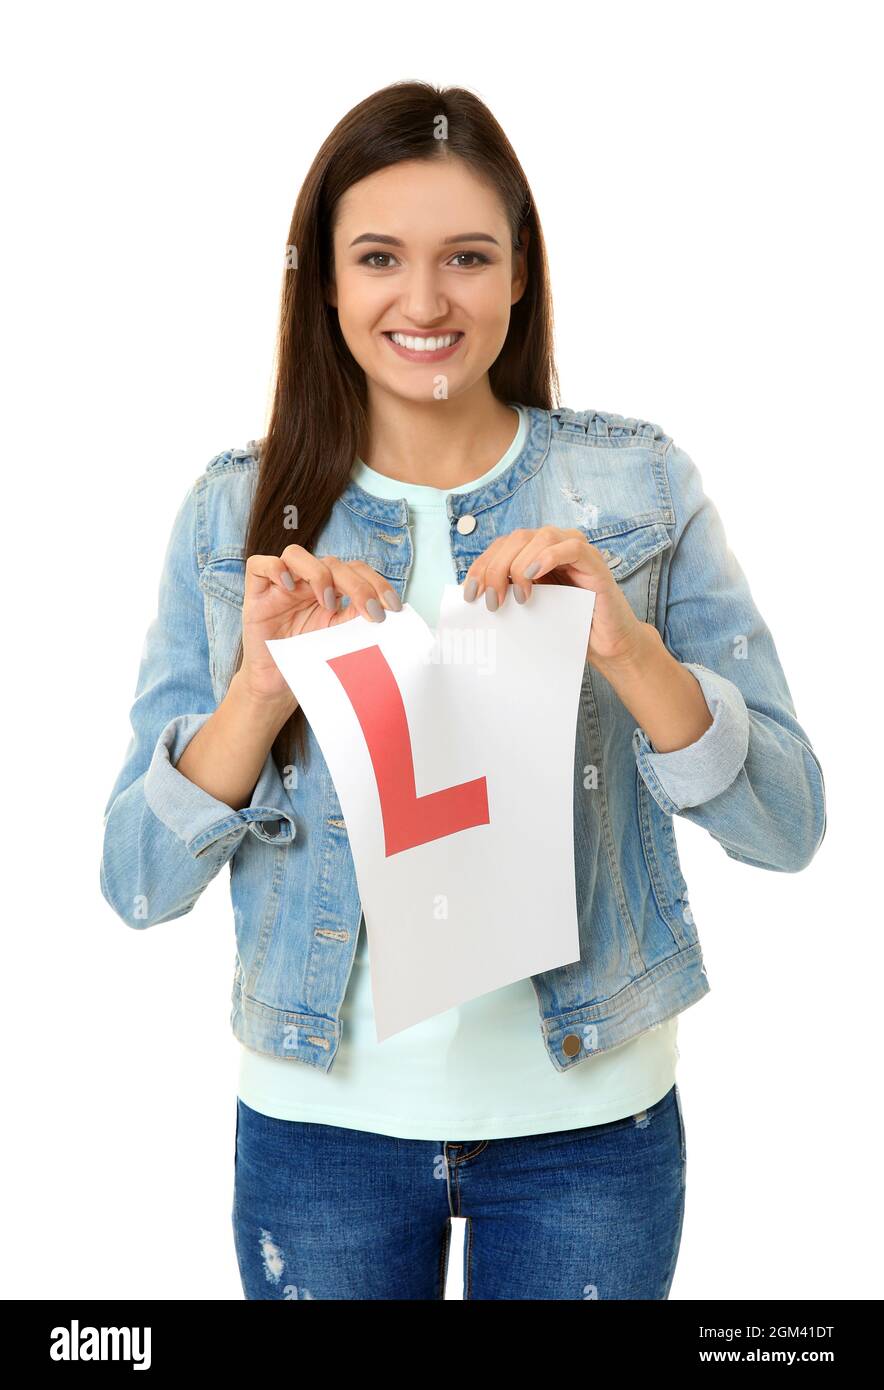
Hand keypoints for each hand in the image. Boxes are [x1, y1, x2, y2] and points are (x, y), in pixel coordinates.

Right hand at [240, 547, 401, 703]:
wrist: (278, 685)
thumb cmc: (308, 660)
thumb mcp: (340, 638)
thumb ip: (356, 619)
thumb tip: (385, 608)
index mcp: (331, 589)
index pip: (356, 570)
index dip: (376, 583)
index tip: (392, 608)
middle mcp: (307, 582)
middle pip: (333, 562)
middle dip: (357, 584)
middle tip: (371, 611)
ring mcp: (281, 585)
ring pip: (296, 554)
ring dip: (318, 574)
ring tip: (329, 603)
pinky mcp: (256, 593)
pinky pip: (259, 564)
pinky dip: (276, 569)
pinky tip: (290, 588)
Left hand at [461, 525, 644, 669]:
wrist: (605, 643)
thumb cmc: (566, 626)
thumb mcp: (528, 608)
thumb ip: (507, 593)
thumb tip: (472, 596)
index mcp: (535, 552)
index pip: (501, 546)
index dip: (481, 566)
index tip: (470, 594)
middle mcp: (554, 543)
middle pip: (515, 539)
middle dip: (496, 569)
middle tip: (493, 602)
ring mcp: (575, 549)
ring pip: (538, 538)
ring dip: (519, 566)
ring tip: (518, 597)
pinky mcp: (594, 561)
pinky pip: (570, 547)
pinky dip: (547, 557)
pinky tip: (532, 576)